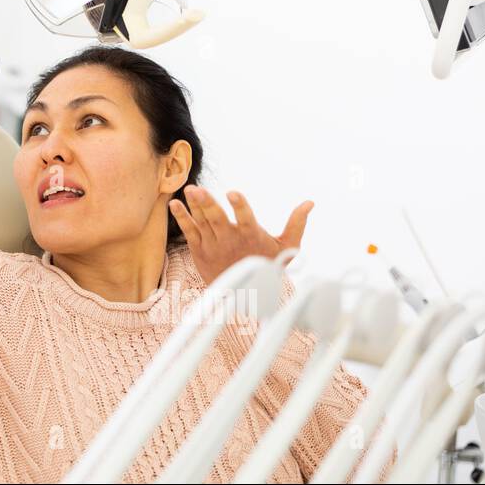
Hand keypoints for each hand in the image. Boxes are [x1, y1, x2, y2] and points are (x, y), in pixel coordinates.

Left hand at [168, 185, 312, 286]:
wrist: (245, 294)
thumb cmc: (268, 265)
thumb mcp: (286, 247)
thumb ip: (296, 224)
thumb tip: (310, 202)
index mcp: (251, 236)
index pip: (245, 218)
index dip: (240, 206)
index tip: (233, 193)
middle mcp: (230, 240)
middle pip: (217, 219)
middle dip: (207, 204)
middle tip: (198, 190)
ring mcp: (213, 245)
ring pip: (202, 222)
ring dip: (194, 207)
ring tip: (189, 190)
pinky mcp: (200, 250)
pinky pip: (189, 232)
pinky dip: (181, 218)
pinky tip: (174, 204)